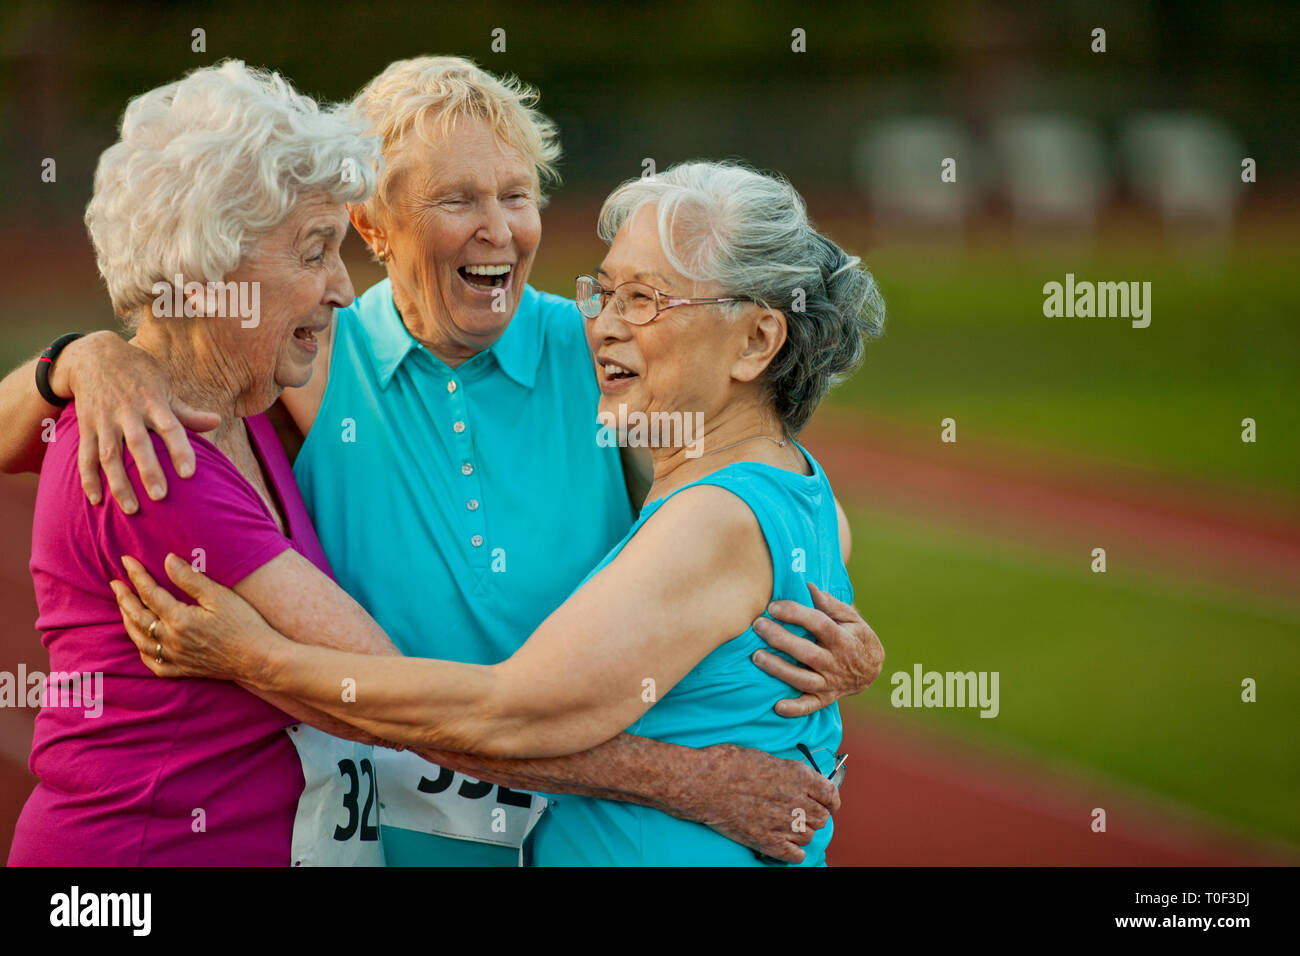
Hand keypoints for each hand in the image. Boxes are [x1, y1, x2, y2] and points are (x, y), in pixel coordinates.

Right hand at [59, 331, 220, 511]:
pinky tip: (96, 500)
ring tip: (132, 510)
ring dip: (119, 483)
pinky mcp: (86, 427)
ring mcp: (104, 421)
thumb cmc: (138, 375)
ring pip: (109, 455)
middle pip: (138, 444)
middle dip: (148, 471)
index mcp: (153, 402)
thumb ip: (187, 412)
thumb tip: (217, 422)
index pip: (171, 427)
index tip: (189, 474)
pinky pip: (85, 456)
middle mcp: (128, 412)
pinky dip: (88, 478)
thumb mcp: (164, 387)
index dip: (180, 450)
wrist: (92, 355)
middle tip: (160, 497)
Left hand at [109, 553, 280, 682]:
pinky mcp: (184, 670)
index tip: (126, 560)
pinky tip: (141, 643)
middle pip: (138, 617)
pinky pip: (153, 664)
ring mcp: (175, 658)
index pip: (149, 592)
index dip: (136, 575)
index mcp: (179, 619)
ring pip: (140, 640)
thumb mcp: (220, 596)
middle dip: (123, 597)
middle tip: (114, 582)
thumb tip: (168, 560)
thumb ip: (191, 579)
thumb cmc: (245, 624)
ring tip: (123, 607)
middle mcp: (171, 640)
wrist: (259, 659)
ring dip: (128, 621)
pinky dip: (142, 651)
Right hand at [670, 743, 839, 863]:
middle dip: (815, 816)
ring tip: (787, 826)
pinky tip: (784, 843)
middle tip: (802, 814)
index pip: (831, 794)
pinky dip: (793, 851)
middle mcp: (796, 800)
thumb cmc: (729, 763)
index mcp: (798, 775)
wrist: (703, 782)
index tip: (826, 802)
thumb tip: (799, 779)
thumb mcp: (766, 756)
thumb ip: (788, 771)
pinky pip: (795, 855)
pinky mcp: (767, 841)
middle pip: (822, 818)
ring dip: (802, 832)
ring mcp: (782, 823)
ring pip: (809, 836)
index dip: (830, 800)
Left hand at [751, 582, 884, 716]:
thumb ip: (830, 604)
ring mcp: (830, 682)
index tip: (773, 606)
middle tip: (758, 626)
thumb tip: (807, 586)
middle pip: (806, 652)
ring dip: (779, 670)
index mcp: (843, 639)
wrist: (873, 669)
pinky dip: (794, 708)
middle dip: (780, 639)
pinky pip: (809, 706)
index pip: (818, 624)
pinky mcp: (825, 698)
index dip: (795, 614)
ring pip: (802, 679)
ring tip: (757, 657)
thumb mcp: (851, 617)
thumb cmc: (856, 636)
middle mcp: (836, 663)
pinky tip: (777, 706)